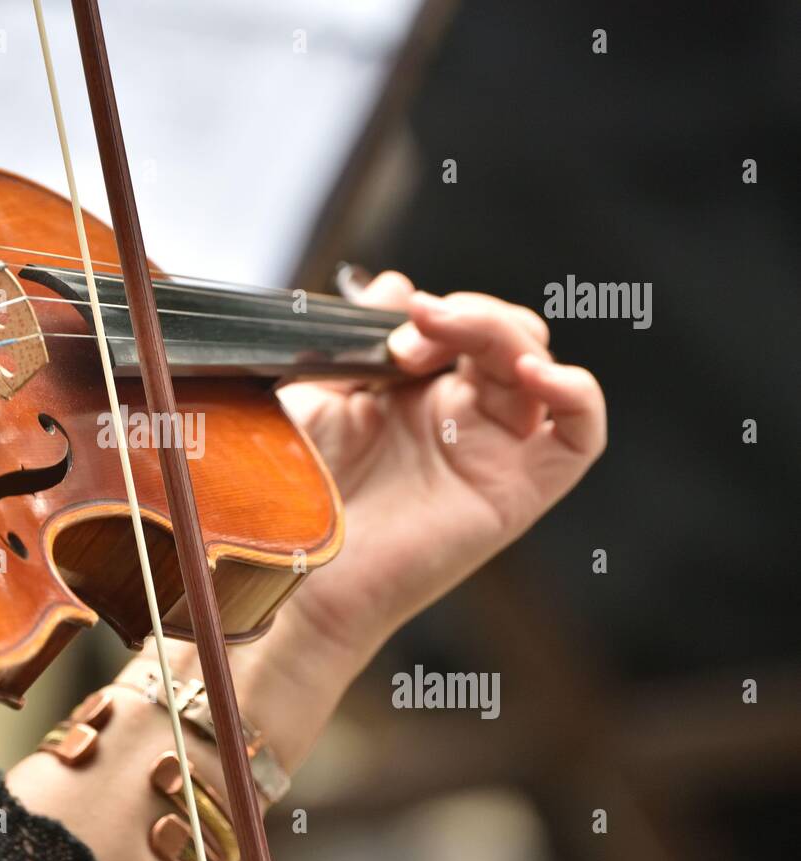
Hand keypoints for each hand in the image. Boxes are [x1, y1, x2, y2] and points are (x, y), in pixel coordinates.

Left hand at [275, 270, 606, 675]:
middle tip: (417, 327)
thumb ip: (354, 336)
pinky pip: (581, 436)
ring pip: (538, 366)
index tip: (393, 318)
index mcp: (415, 394)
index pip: (458, 325)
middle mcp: (460, 418)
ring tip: (449, 333)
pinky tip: (535, 372)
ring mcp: (492, 452)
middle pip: (505, 336)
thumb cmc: (293, 490)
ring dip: (503, 332)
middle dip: (468, 314)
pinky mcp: (518, 490)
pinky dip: (577, 393)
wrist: (293, 563)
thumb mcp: (315, 393)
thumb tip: (398, 282)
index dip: (435, 310)